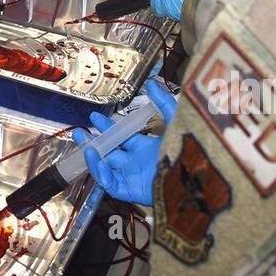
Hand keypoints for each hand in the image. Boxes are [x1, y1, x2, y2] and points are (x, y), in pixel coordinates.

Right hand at [72, 80, 177, 205]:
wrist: (196, 177)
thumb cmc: (189, 149)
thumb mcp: (174, 122)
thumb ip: (163, 103)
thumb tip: (152, 84)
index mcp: (146, 148)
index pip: (122, 137)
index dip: (108, 127)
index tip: (95, 117)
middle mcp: (138, 163)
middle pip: (109, 153)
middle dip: (93, 142)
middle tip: (79, 132)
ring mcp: (134, 177)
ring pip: (106, 169)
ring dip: (93, 157)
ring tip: (83, 142)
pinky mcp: (133, 191)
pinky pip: (111, 185)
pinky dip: (101, 174)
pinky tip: (96, 158)